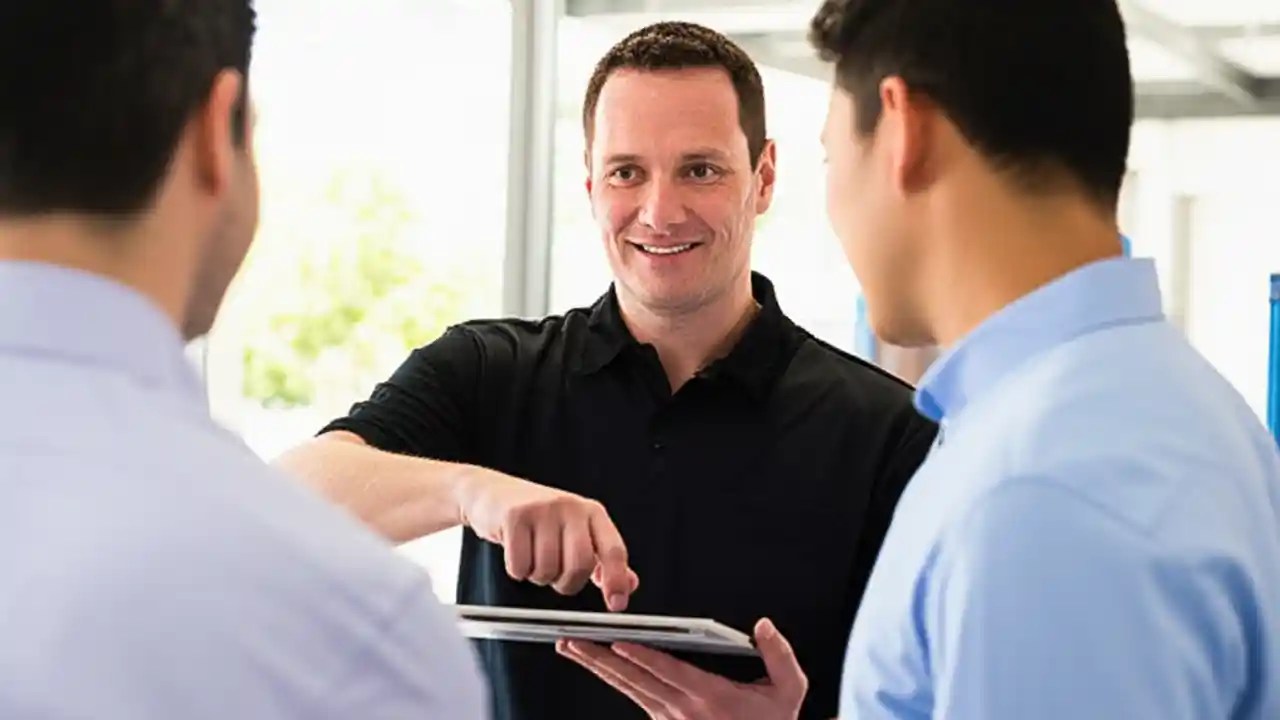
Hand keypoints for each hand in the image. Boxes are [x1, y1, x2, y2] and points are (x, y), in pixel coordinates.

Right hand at [454, 466, 638, 609]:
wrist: (491, 493)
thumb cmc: (538, 518)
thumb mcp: (575, 532)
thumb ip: (601, 560)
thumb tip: (629, 584)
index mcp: (591, 512)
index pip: (613, 550)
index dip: (617, 580)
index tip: (616, 604)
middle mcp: (570, 507)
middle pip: (579, 565)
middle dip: (566, 583)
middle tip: (556, 577)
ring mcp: (542, 510)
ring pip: (547, 570)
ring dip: (538, 576)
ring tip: (533, 557)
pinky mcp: (514, 517)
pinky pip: (520, 566)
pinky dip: (517, 570)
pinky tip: (516, 552)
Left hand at [557, 618, 806, 718]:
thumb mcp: (789, 691)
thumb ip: (779, 655)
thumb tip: (763, 626)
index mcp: (710, 697)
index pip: (667, 672)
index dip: (641, 656)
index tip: (617, 643)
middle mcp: (683, 710)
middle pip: (634, 680)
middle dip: (598, 659)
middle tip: (570, 641)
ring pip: (628, 689)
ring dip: (598, 668)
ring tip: (571, 647)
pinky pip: (636, 698)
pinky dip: (615, 680)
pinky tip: (598, 665)